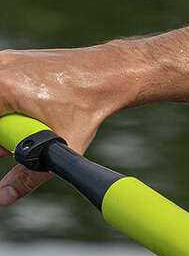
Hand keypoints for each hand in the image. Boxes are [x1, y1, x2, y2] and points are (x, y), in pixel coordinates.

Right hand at [0, 47, 127, 206]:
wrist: (109, 74)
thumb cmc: (88, 107)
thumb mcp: (60, 147)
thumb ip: (27, 176)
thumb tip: (4, 197)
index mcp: (4, 88)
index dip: (0, 143)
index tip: (10, 147)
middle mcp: (0, 69)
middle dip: (2, 130)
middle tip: (24, 133)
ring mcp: (3, 60)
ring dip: (5, 115)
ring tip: (32, 119)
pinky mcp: (9, 58)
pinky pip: (1, 88)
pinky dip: (7, 100)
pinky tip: (33, 105)